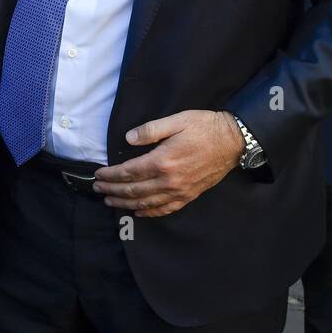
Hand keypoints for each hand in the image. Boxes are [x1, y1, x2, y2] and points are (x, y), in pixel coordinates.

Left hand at [93, 110, 244, 216]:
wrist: (232, 140)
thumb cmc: (204, 127)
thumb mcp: (176, 120)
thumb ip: (150, 130)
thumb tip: (128, 139)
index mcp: (163, 161)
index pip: (128, 172)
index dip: (111, 175)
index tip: (98, 174)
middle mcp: (169, 180)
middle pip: (133, 190)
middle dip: (112, 190)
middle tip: (98, 188)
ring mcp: (180, 190)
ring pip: (146, 202)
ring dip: (125, 203)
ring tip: (110, 201)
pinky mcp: (189, 195)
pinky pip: (165, 208)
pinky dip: (149, 212)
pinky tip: (139, 211)